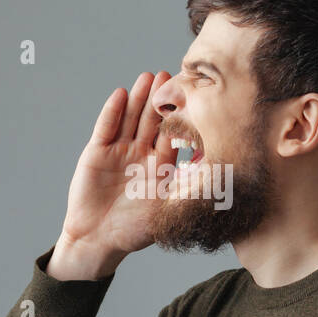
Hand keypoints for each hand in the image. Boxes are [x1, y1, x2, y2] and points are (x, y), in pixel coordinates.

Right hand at [47, 71, 176, 279]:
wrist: (98, 240)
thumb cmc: (134, 230)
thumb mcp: (167, 210)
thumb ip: (187, 190)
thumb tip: (220, 178)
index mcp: (159, 166)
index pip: (172, 135)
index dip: (180, 117)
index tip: (192, 98)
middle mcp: (140, 154)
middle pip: (151, 121)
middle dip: (160, 99)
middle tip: (170, 76)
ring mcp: (118, 151)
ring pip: (130, 119)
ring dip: (138, 98)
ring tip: (148, 77)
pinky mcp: (96, 152)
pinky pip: (106, 128)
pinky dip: (112, 111)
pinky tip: (120, 94)